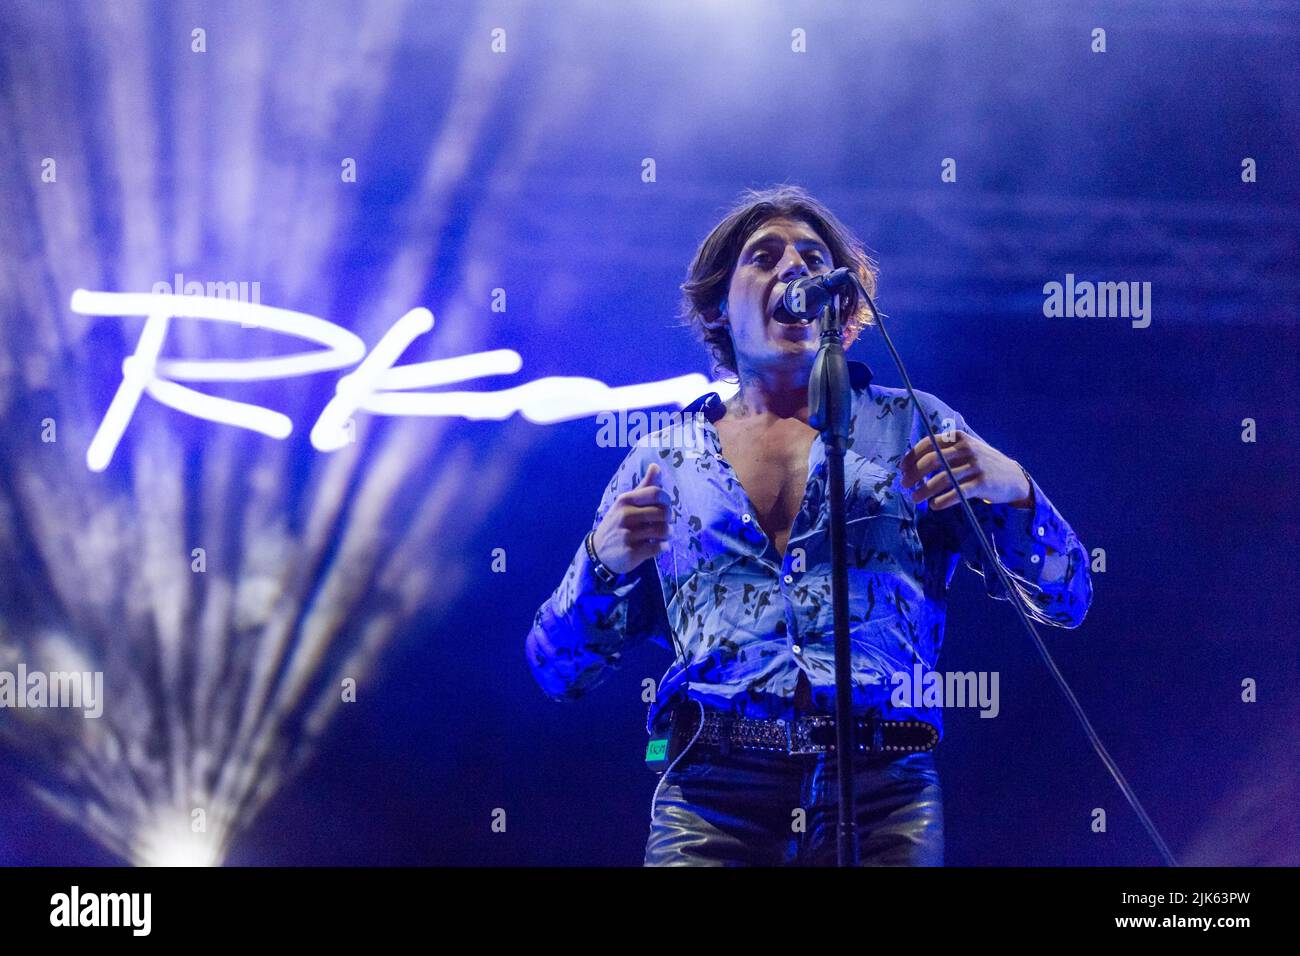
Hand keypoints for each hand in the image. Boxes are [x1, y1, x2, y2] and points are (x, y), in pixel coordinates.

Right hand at [591, 463, 671, 573]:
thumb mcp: (626, 503)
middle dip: (669, 519)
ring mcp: (627, 535)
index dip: (667, 500)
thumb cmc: (617, 523)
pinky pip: (658, 548)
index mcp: (625, 500)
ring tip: (664, 535)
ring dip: (668, 534)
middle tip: (665, 522)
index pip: (656, 493)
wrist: (598, 552)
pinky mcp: (631, 553)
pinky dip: (663, 547)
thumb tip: (656, 466)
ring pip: (663, 531)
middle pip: (664, 513)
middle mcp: (625, 516)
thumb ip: (644, 487)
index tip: (665, 506)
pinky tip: (658, 546)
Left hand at [900, 430, 1031, 510]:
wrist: (1012, 477)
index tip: (902, 469)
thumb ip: (943, 451)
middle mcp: (966, 449)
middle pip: (932, 461)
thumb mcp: (965, 449)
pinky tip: (934, 506)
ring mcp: (975, 466)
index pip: (928, 444)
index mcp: (958, 437)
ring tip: (915, 499)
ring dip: (924, 491)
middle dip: (914, 474)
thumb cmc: (981, 463)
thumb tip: (912, 464)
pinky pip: (956, 493)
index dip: (911, 457)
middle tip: (905, 486)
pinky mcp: (982, 483)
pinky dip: (942, 501)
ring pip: (942, 479)